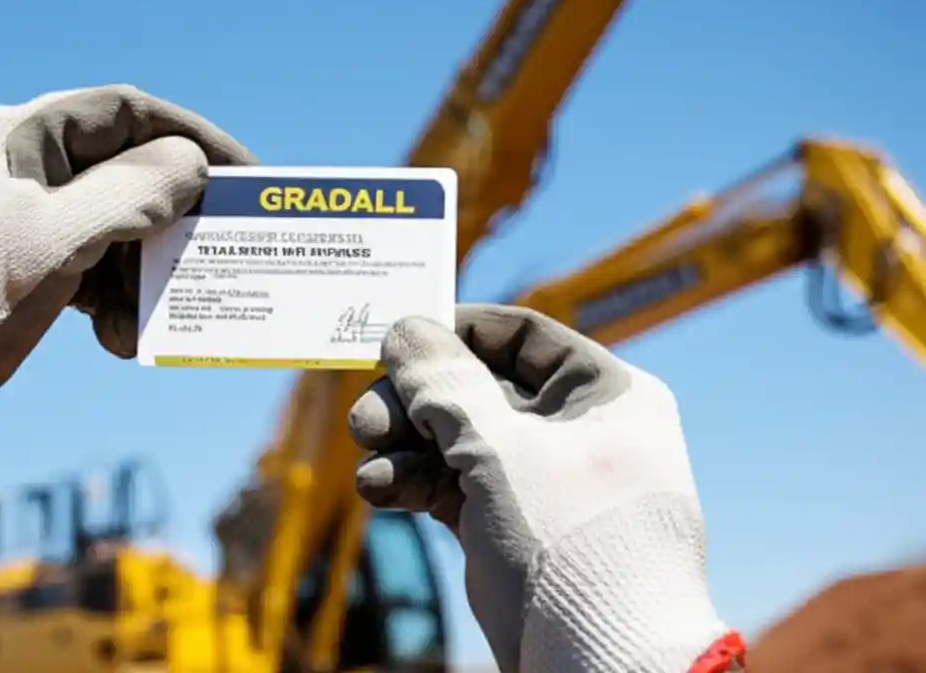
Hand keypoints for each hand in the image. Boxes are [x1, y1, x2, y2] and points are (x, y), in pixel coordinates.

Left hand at [0, 84, 254, 486]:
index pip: (124, 114)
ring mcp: (9, 222)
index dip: (191, 140)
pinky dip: (107, 302)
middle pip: (119, 177)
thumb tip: (190, 165)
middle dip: (168, 225)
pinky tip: (117, 339)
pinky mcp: (7, 273)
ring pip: (104, 233)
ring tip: (149, 322)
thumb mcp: (54, 239)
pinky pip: (79, 273)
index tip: (244, 178)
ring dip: (139, 276)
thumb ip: (131, 195)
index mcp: (15, 136)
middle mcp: (14, 169)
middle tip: (211, 260)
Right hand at [349, 304, 742, 672]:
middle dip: (414, 400)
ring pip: (455, 440)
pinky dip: (412, 484)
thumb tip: (405, 330)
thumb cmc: (575, 544)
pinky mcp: (508, 528)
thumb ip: (446, 386)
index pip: (522, 336)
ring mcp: (540, 482)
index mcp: (605, 394)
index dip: (456, 332)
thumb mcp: (503, 450)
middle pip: (476, 389)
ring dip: (404, 444)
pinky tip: (377, 489)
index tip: (397, 341)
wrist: (599, 661)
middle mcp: (575, 431)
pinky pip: (451, 486)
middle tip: (365, 417)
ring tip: (369, 455)